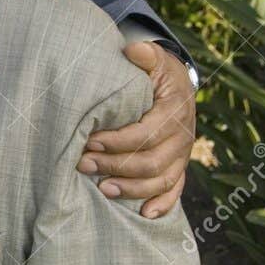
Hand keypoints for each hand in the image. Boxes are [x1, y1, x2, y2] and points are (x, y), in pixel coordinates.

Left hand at [79, 41, 195, 218]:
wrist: (176, 86)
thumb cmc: (155, 74)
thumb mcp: (153, 60)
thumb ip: (145, 56)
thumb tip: (133, 49)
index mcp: (174, 111)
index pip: (146, 133)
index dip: (117, 141)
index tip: (89, 140)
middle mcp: (181, 136)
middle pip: (151, 161)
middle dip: (115, 166)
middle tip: (82, 164)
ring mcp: (181, 155)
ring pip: (161, 180)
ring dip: (133, 188)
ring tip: (103, 189)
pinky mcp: (178, 167)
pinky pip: (175, 190)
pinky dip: (163, 204)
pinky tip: (145, 214)